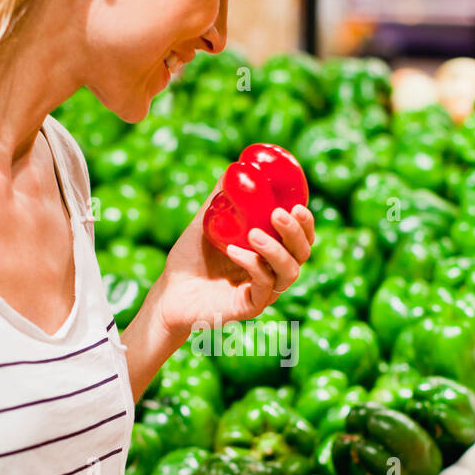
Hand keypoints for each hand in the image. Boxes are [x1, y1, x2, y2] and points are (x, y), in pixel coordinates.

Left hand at [153, 187, 314, 339]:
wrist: (169, 290)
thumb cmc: (189, 258)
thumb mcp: (207, 221)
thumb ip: (222, 198)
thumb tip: (236, 167)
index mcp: (269, 252)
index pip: (300, 238)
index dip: (306, 223)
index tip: (298, 204)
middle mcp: (272, 272)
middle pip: (302, 254)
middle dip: (296, 233)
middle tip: (280, 214)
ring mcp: (263, 292)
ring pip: (289, 273)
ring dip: (277, 250)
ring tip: (255, 233)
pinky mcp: (249, 307)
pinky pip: (264, 287)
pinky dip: (253, 265)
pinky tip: (234, 251)